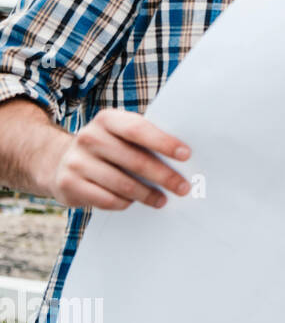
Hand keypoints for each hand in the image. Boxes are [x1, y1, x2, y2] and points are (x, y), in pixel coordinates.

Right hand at [42, 109, 190, 210]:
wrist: (60, 161)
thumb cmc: (107, 148)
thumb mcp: (120, 135)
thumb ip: (145, 140)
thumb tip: (183, 158)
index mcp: (107, 120)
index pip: (138, 129)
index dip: (163, 142)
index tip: (186, 155)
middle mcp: (89, 137)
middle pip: (135, 160)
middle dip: (164, 176)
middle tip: (183, 187)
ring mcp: (76, 161)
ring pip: (122, 184)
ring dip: (147, 195)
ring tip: (163, 200)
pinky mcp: (68, 184)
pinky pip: (106, 199)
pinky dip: (125, 203)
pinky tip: (133, 202)